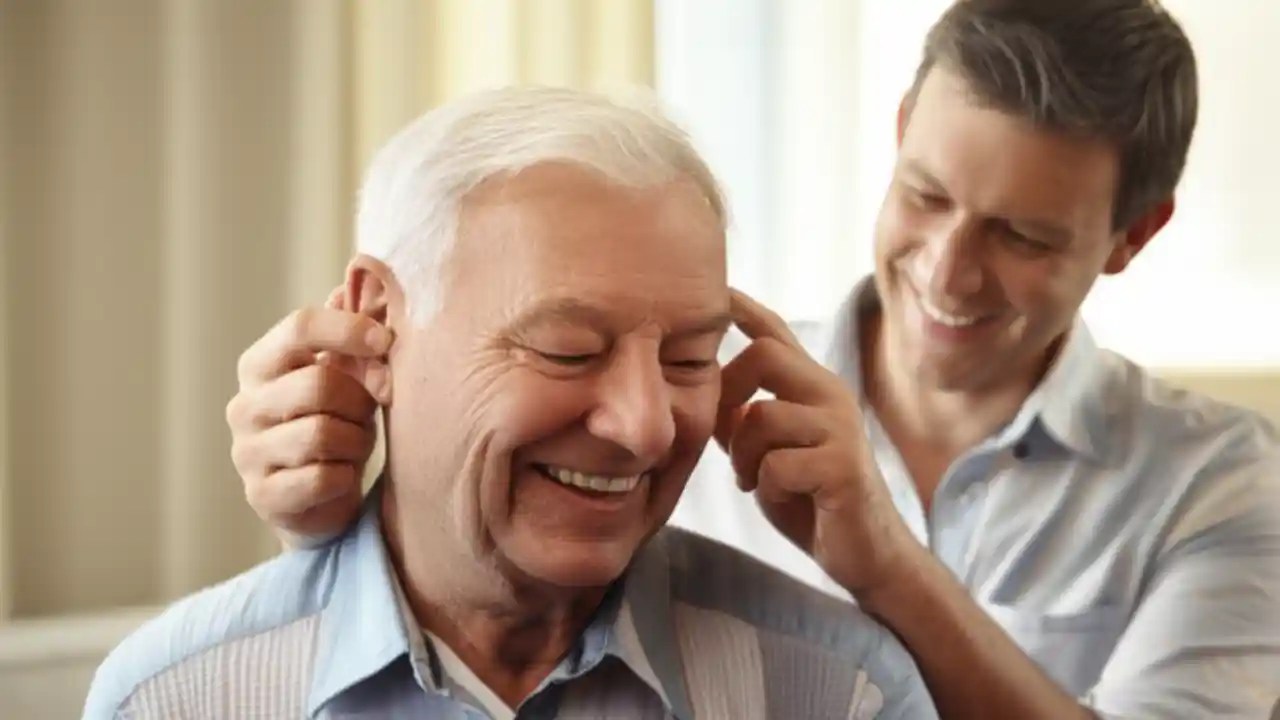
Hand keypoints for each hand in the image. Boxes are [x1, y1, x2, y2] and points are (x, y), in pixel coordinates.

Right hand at [226, 287, 392, 546]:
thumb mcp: (349, 373)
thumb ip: (355, 330)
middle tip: (371, 414)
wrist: (322, 497)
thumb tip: (367, 277)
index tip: (387, 341)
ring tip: (355, 447)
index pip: (299, 326)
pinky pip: (323, 478)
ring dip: (356, 441)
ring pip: (322, 433)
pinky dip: (346, 477)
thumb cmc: (338, 421)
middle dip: (360, 400)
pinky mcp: (263, 496)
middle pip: (318, 383)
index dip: (348, 329)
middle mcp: (244, 405)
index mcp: (262, 364)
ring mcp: (247, 452)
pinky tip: (342, 476)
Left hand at [714, 289, 914, 596]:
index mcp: (812, 387)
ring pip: (762, 417)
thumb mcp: (766, 453)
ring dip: (745, 458)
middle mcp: (831, 395)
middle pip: (765, 356)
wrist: (864, 553)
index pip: (775, 333)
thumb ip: (740, 423)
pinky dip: (766, 487)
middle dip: (729, 391)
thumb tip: (706, 397)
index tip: (715, 289)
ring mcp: (841, 428)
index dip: (742, 308)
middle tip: (724, 434)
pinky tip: (782, 498)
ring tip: (754, 482)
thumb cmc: (810, 499)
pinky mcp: (843, 466)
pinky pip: (777, 464)